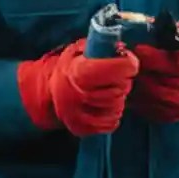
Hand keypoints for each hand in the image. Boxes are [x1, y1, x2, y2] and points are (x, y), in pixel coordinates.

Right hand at [17, 38, 139, 136]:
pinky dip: (113, 115)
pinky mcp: (81, 129)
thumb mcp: (78, 50)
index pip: (113, 69)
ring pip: (117, 107)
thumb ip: (99, 48)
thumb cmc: (70, 68)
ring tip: (107, 91)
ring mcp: (78, 115)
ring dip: (118, 98)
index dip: (127, 64)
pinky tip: (105, 107)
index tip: (129, 62)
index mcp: (78, 72)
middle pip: (119, 89)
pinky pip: (111, 124)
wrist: (48, 92)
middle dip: (123, 81)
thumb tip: (121, 48)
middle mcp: (77, 95)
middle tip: (116, 76)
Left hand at [130, 21, 178, 123]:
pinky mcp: (176, 115)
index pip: (174, 64)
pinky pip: (151, 110)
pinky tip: (130, 87)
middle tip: (125, 59)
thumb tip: (151, 25)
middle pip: (158, 82)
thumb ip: (176, 30)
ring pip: (152, 97)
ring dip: (135, 85)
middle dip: (139, 70)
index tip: (139, 48)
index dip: (154, 57)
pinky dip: (137, 100)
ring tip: (125, 73)